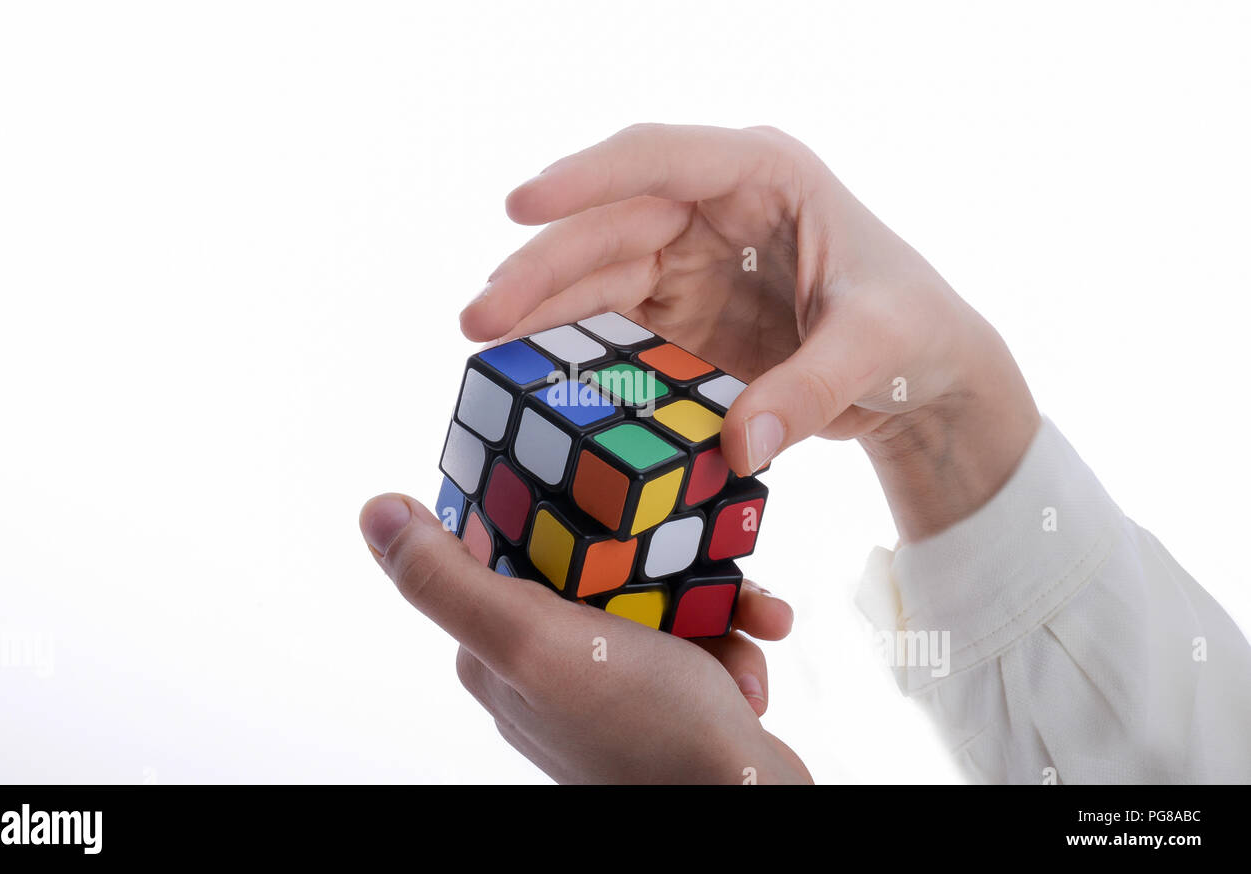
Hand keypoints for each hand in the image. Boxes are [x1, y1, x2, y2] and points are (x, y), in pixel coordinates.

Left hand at [360, 493, 811, 783]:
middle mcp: (543, 665)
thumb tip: (375, 512)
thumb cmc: (648, 732)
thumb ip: (451, 580)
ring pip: (658, 592)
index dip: (554, 500)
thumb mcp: (536, 640)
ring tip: (744, 619)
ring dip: (708, 598)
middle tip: (693, 555)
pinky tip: (747, 659)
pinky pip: (695, 634)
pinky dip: (728, 639)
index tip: (604, 478)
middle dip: (659, 556)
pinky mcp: (661, 697)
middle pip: (598, 561)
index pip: (510, 542)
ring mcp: (604, 684)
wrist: (745, 805)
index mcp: (497, 647)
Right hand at [461, 124, 1040, 540]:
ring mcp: (690, 262)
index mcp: (764, 175)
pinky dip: (571, 347)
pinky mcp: (679, 315)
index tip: (521, 205)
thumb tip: (736, 444)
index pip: (661, 158)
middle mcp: (714, 208)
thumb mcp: (877, 346)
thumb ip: (811, 389)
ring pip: (597, 274)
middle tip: (480, 316)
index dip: (588, 177)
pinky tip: (528, 371)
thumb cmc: (914, 331)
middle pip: (610, 225)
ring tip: (483, 344)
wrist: (923, 374)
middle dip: (543, 268)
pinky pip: (612, 325)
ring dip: (540, 308)